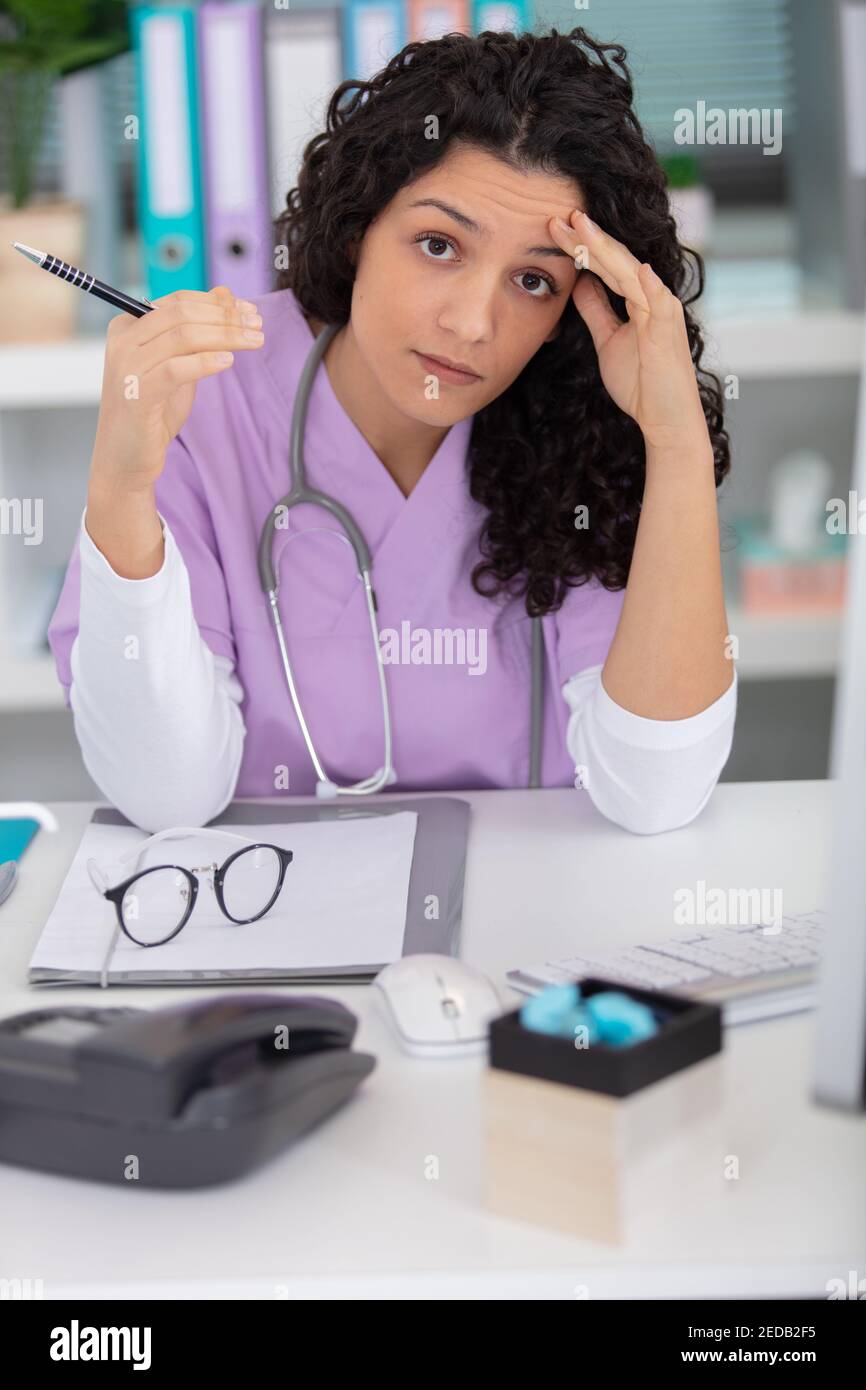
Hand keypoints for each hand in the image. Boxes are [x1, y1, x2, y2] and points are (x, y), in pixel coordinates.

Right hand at [90, 284, 264, 495]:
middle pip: (182, 314)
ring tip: (254, 341)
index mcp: (129, 327)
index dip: (217, 302)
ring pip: (183, 337)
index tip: (249, 310)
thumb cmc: (153, 411)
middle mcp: (123, 341)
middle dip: (225, 317)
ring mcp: (127, 367)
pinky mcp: (136, 393)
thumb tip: (224, 294)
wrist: (126, 457)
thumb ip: (197, 331)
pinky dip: (206, 361)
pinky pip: (176, 369)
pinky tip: (228, 361)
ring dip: (225, 336)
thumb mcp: (179, 364)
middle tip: (257, 325)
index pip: (177, 301)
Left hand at [549, 210, 708, 454]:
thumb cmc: (641, 383)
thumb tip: (581, 282)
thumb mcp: (607, 339)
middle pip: (616, 261)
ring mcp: (662, 312)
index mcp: (638, 299)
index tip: (555, 229)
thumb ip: (596, 310)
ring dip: (607, 249)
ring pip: (631, 272)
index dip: (581, 246)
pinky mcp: (668, 331)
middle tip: (559, 217)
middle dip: (587, 238)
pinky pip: (659, 303)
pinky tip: (636, 268)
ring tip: (583, 226)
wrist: (664, 418)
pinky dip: (648, 285)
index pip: (606, 265)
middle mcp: (652, 298)